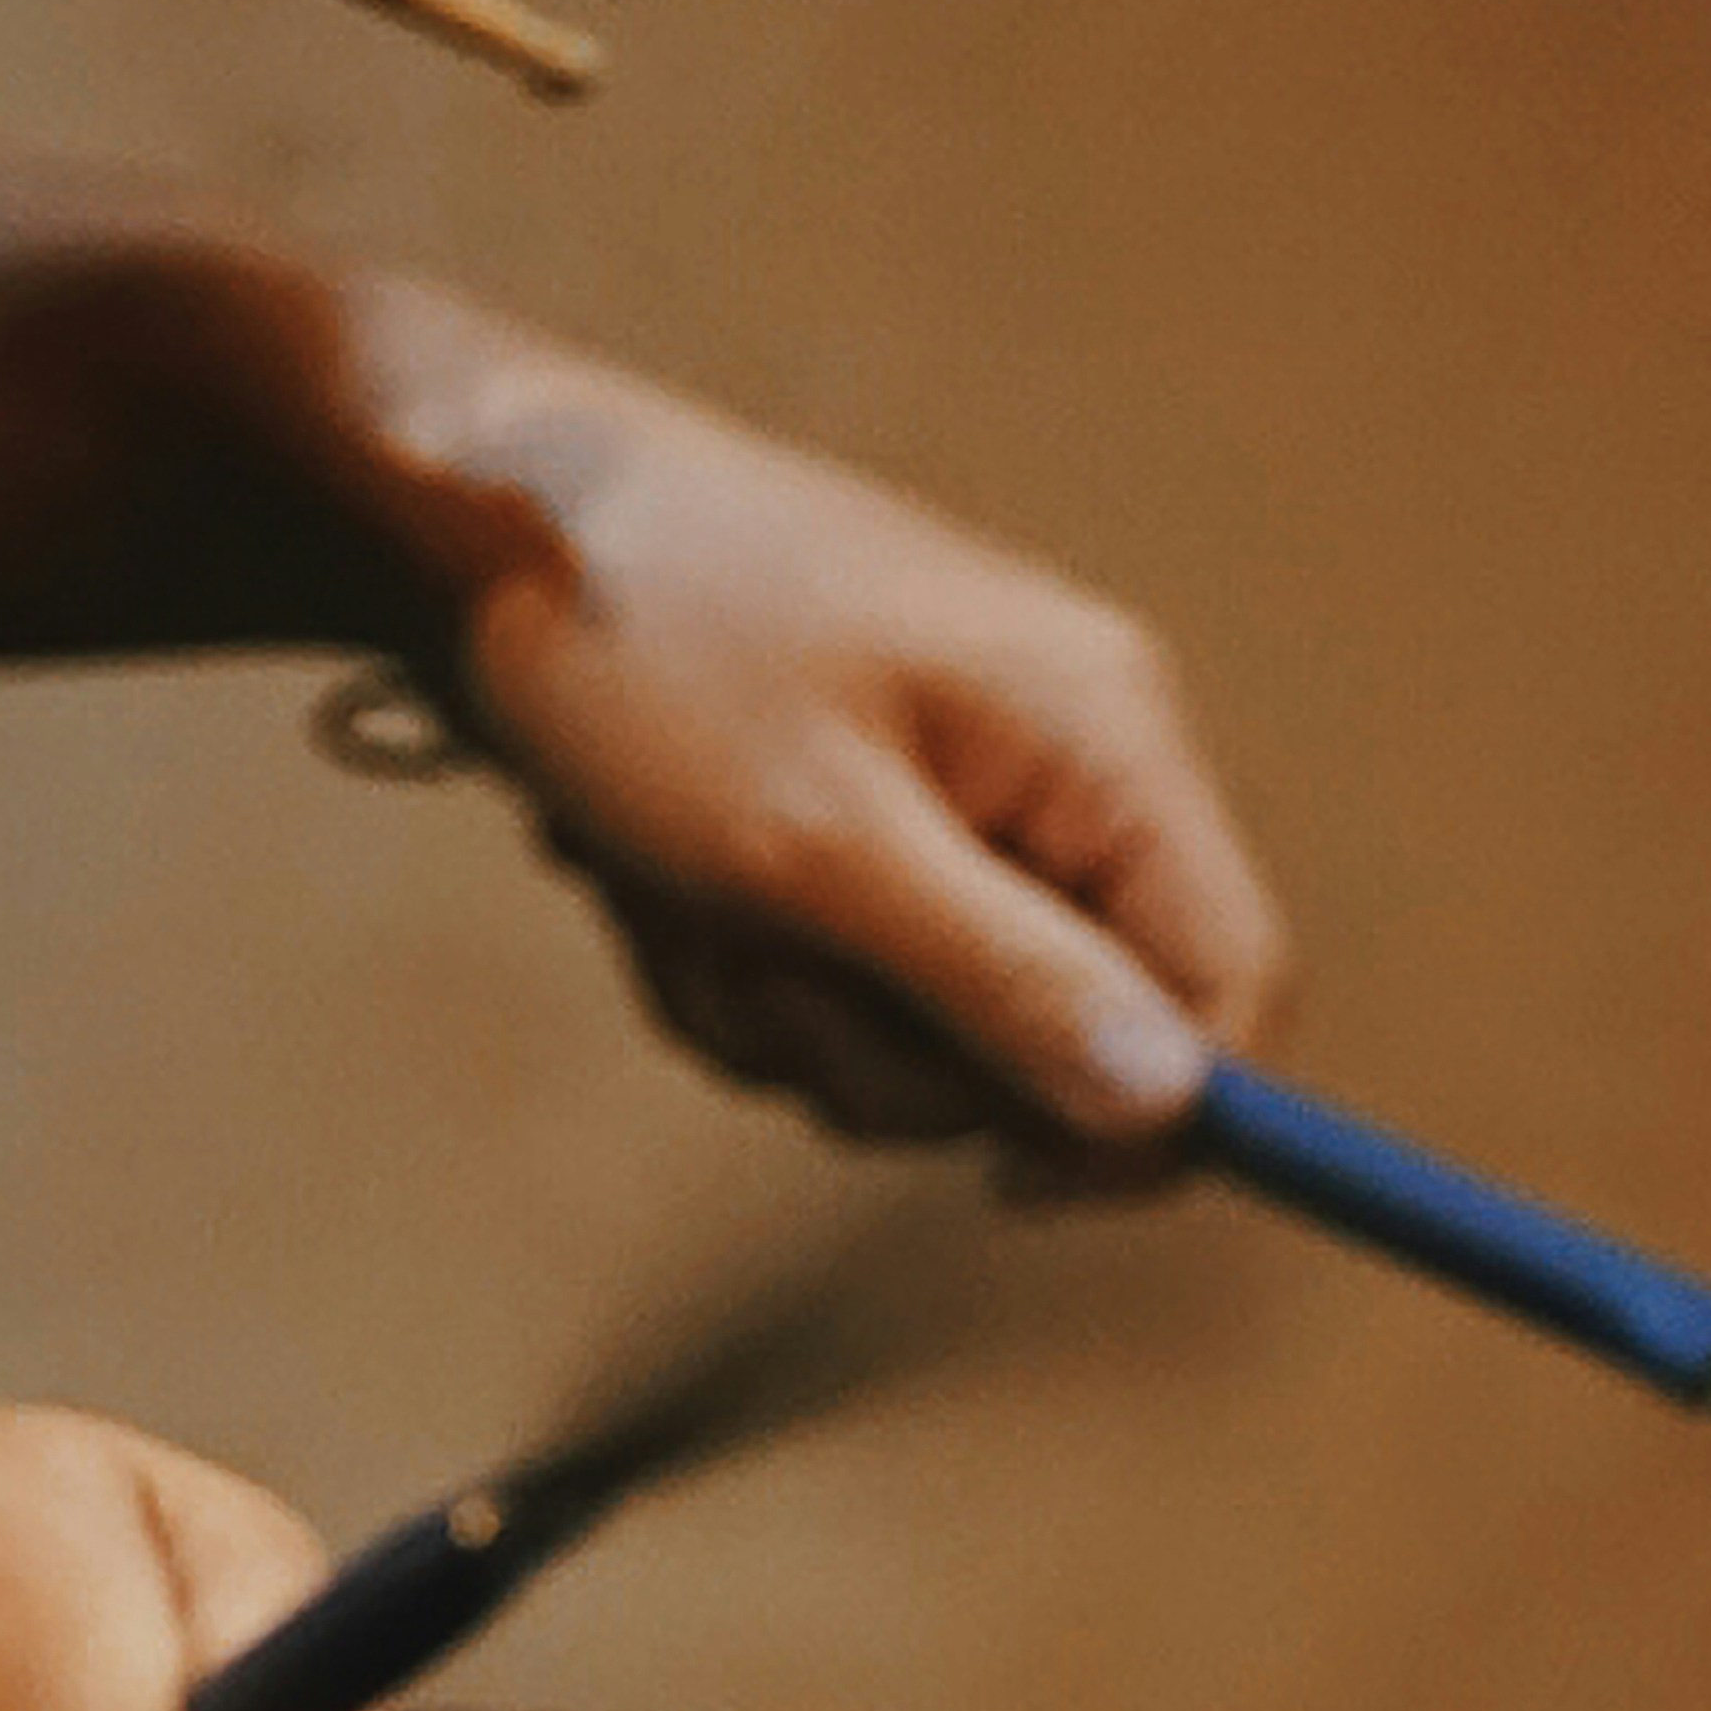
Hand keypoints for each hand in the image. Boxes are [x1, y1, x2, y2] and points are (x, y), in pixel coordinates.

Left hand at [425, 373, 1289, 1160]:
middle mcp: (1060, 764)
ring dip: (792, 1013)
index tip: (1004, 1183)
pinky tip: (661, 889)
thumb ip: (1006, 981)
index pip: (1230, 980)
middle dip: (893, 1051)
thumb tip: (1174, 1108)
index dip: (1147, 1119)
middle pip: (1067, 1037)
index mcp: (1100, 736)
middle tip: (764, 968)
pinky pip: (846, 984)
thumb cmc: (645, 646)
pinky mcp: (869, 823)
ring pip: (933, 1030)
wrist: (481, 527)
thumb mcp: (819, 848)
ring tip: (686, 904)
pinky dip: (744, 969)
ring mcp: (963, 795)